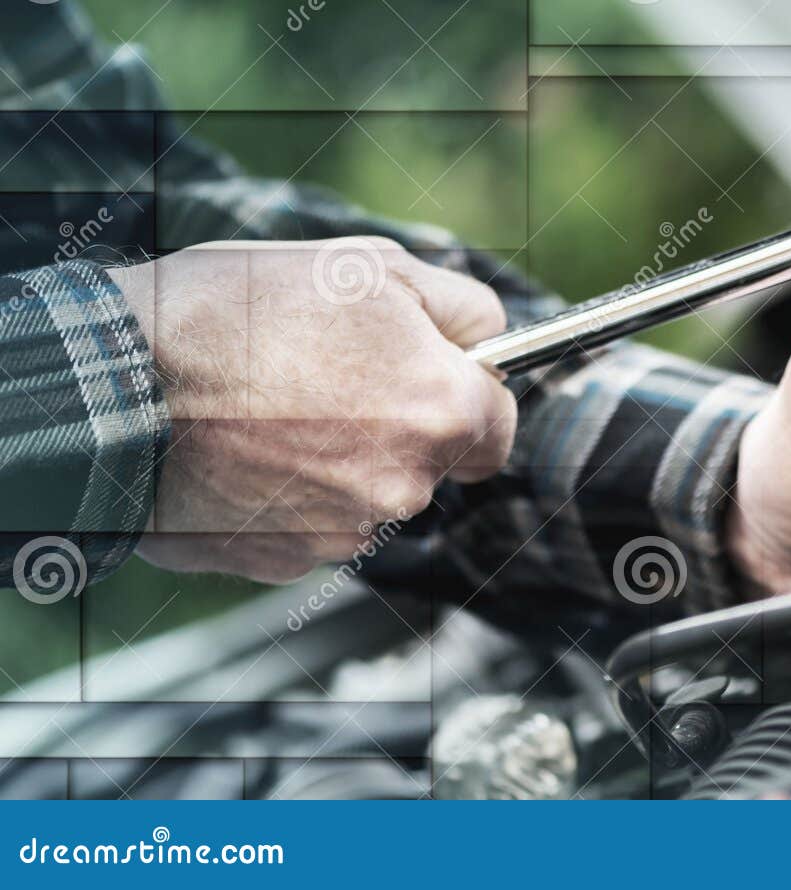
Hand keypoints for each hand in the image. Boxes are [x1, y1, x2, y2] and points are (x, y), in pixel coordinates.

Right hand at [108, 237, 515, 582]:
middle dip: (399, 424)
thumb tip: (490, 334)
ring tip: (273, 407)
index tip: (436, 375)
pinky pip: (313, 524)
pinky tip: (245, 449)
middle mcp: (405, 486)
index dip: (469, 394)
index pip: (500, 425)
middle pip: (433, 462)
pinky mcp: (286, 562)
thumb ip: (456, 306)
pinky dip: (290, 493)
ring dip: (342, 460)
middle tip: (333, 377)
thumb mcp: (369, 268)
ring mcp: (345, 534)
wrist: (114, 385)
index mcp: (441, 412)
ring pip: (372, 496)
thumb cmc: (237, 314)